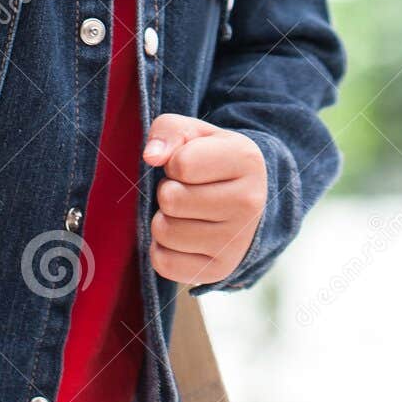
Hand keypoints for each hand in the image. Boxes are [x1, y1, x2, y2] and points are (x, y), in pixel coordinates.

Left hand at [143, 112, 266, 286]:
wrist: (242, 197)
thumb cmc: (209, 158)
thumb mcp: (193, 133)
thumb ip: (168, 131)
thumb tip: (151, 156)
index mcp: (246, 160)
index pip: (181, 164)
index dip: (173, 162)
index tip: (189, 165)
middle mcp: (249, 204)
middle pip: (170, 199)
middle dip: (167, 191)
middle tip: (187, 190)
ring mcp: (237, 242)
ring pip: (164, 232)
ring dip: (164, 219)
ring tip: (186, 212)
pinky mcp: (219, 270)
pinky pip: (163, 263)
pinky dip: (162, 248)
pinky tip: (183, 235)